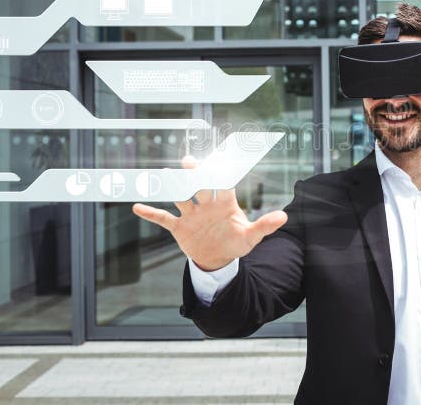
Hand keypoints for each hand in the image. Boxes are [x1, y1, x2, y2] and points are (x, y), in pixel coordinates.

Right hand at [132, 156, 287, 270]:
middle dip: (195, 174)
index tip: (218, 160)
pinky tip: (137, 206)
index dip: (221, 173)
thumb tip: (283, 217)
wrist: (218, 260)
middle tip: (189, 161)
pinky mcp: (180, 227)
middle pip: (199, 184)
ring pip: (180, 196)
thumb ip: (265, 226)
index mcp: (226, 203)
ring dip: (172, 187)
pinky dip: (151, 213)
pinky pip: (163, 218)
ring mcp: (192, 214)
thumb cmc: (237, 243)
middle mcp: (207, 204)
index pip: (223, 184)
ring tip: (163, 175)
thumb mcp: (251, 237)